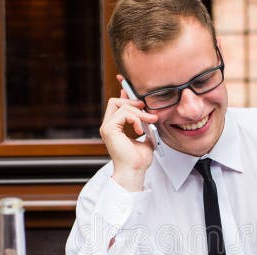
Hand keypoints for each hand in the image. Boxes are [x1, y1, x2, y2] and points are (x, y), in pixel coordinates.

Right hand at [99, 75, 158, 191]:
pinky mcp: (109, 129)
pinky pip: (123, 113)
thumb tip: (149, 113)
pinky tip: (140, 129)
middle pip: (115, 101)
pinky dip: (135, 118)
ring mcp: (107, 127)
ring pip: (120, 105)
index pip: (116, 103)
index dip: (123, 91)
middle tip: (147, 114)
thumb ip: (144, 124)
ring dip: (138, 112)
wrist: (135, 172)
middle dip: (133, 103)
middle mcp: (108, 125)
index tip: (126, 81)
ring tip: (147, 123)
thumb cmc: (139, 160)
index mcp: (115, 126)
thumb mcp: (146, 137)